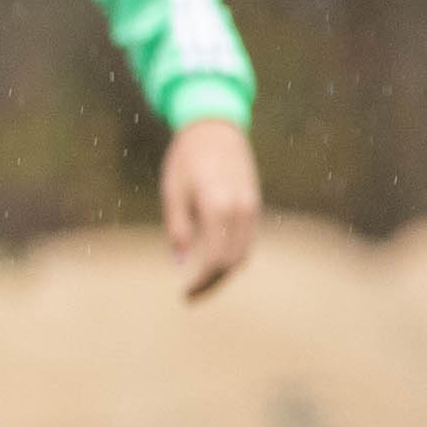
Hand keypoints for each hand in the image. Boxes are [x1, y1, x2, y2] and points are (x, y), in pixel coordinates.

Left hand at [161, 116, 260, 298]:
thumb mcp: (173, 193)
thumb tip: (180, 265)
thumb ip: (178, 229)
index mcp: (218, 206)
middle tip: (190, 297)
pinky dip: (234, 258)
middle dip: (212, 283)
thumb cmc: (186, 159)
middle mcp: (241, 209)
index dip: (201, 281)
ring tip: (201, 285)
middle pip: (232, 262)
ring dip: (224, 274)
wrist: (215, 129)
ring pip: (244, 254)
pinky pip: (248, 241)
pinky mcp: (254, 205)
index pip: (216, 259)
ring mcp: (251, 208)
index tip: (184, 295)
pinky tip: (214, 265)